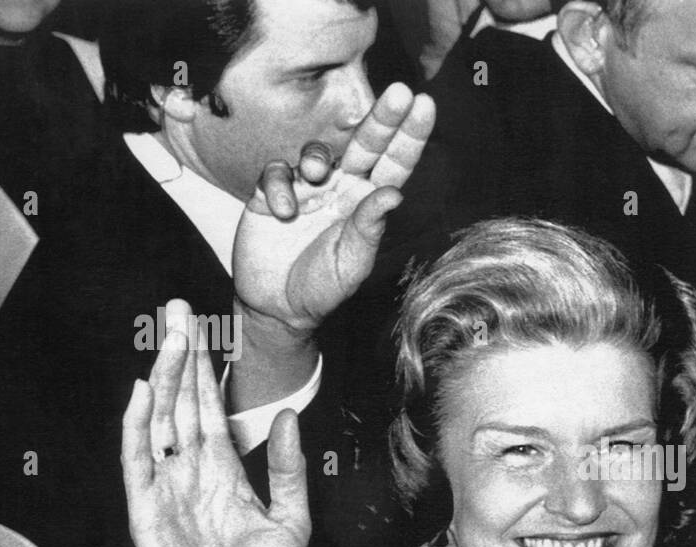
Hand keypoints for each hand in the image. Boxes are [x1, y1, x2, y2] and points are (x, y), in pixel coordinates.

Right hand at [122, 301, 311, 546]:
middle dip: (181, 358)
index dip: (207, 372)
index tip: (205, 332)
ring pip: (160, 422)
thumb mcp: (291, 518)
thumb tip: (292, 416)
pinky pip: (138, 461)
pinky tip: (143, 393)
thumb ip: (289, 468)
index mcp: (224, 473)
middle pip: (182, 404)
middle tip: (178, 310)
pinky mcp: (147, 510)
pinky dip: (138, 426)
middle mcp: (192, 474)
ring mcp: (167, 489)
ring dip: (162, 379)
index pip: (210, 411)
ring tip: (167, 336)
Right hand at [233, 84, 435, 332]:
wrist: (277, 306)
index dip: (409, 136)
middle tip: (399, 92)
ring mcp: (307, 189)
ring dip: (318, 156)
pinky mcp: (271, 193)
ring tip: (315, 173)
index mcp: (368, 205)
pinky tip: (280, 212)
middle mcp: (342, 190)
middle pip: (365, 145)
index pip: (394, 165)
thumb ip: (368, 228)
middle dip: (382, 118)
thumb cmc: (321, 287)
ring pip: (318, 152)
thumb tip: (394, 193)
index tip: (424, 105)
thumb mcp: (351, 263)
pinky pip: (277, 173)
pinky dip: (279, 186)